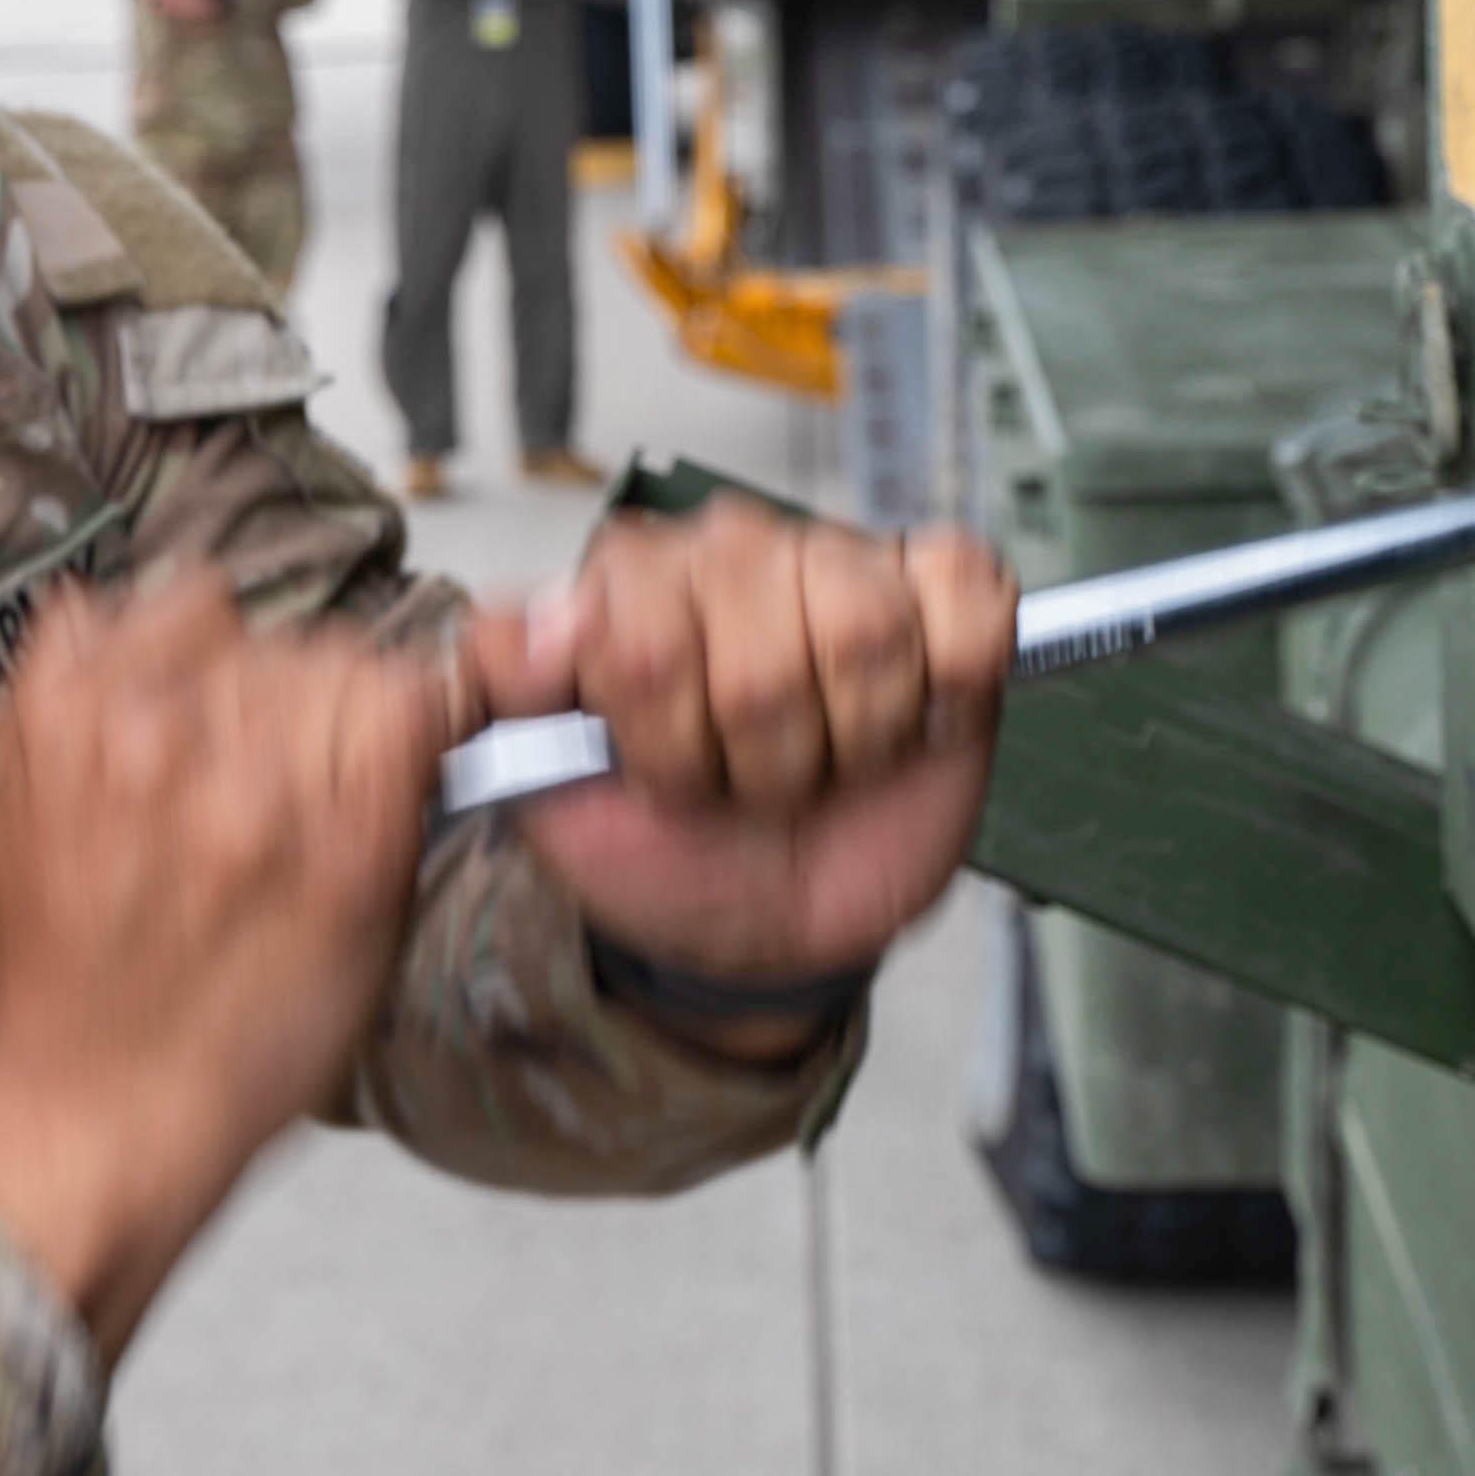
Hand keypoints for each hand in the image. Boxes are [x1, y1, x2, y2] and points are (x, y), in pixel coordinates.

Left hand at [0, 567, 444, 1356]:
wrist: (95, 1099)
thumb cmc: (245, 1036)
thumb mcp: (373, 929)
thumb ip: (399, 791)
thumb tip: (416, 688)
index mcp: (327, 822)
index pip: (394, 678)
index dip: (387, 713)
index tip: (367, 749)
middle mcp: (224, 762)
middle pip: (306, 647)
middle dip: (304, 702)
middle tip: (272, 781)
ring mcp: (115, 735)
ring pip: (208, 613)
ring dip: (213, 672)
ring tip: (192, 758)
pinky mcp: (35, 730)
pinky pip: (92, 614)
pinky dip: (112, 655)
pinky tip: (125, 731)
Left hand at [459, 501, 1010, 993]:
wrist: (778, 921)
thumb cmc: (674, 853)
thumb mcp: (555, 799)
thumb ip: (509, 698)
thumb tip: (520, 627)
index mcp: (629, 585)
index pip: (641, 626)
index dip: (663, 734)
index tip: (663, 777)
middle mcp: (731, 553)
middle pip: (760, 648)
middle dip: (755, 753)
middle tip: (747, 780)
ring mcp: (839, 562)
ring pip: (864, 633)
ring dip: (846, 738)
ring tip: (823, 757)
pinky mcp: (943, 593)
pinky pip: (965, 610)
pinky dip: (945, 691)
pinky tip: (910, 721)